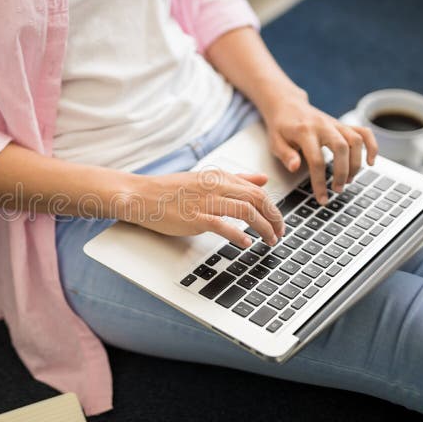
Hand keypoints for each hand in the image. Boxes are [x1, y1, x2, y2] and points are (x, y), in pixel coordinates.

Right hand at [123, 170, 284, 246]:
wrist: (142, 195)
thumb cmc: (171, 190)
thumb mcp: (207, 179)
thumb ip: (236, 179)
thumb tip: (262, 179)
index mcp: (220, 177)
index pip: (257, 190)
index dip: (273, 207)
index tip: (278, 221)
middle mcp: (215, 187)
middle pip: (257, 199)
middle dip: (274, 218)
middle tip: (280, 234)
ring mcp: (205, 202)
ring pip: (246, 211)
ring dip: (263, 228)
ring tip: (269, 240)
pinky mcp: (195, 217)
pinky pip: (223, 225)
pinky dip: (238, 235)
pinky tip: (245, 244)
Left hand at [263, 90, 377, 203]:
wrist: (287, 105)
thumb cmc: (280, 127)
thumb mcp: (275, 142)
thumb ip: (286, 155)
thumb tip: (295, 168)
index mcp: (304, 131)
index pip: (316, 159)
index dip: (320, 182)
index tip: (322, 198)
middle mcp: (323, 126)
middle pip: (341, 148)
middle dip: (342, 172)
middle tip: (337, 189)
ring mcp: (335, 124)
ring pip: (355, 141)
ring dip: (356, 163)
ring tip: (348, 180)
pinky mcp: (342, 125)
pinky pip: (364, 132)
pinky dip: (372, 146)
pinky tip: (371, 162)